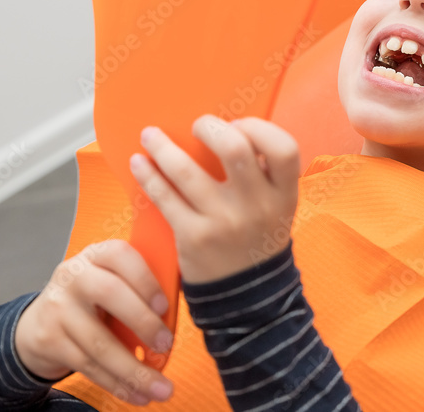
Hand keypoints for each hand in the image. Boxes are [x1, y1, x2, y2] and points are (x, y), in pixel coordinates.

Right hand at [15, 240, 173, 405]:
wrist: (41, 321)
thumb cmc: (96, 299)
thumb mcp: (114, 280)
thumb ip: (141, 287)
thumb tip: (178, 312)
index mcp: (97, 255)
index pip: (120, 255)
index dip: (145, 279)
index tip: (165, 305)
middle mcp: (73, 275)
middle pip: (109, 295)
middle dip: (143, 323)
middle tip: (166, 346)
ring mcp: (57, 308)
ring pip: (98, 343)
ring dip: (134, 371)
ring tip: (160, 389)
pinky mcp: (49, 340)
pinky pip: (88, 366)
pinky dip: (117, 384)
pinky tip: (137, 394)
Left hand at [130, 116, 300, 283]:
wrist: (247, 297)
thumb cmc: (257, 237)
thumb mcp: (276, 206)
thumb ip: (262, 173)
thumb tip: (223, 130)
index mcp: (284, 195)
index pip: (283, 148)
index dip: (258, 128)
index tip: (237, 125)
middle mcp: (257, 206)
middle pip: (235, 149)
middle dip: (209, 128)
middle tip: (197, 127)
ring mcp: (224, 222)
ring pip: (187, 171)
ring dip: (163, 147)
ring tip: (150, 135)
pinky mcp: (193, 237)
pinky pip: (164, 197)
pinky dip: (148, 175)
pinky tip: (139, 163)